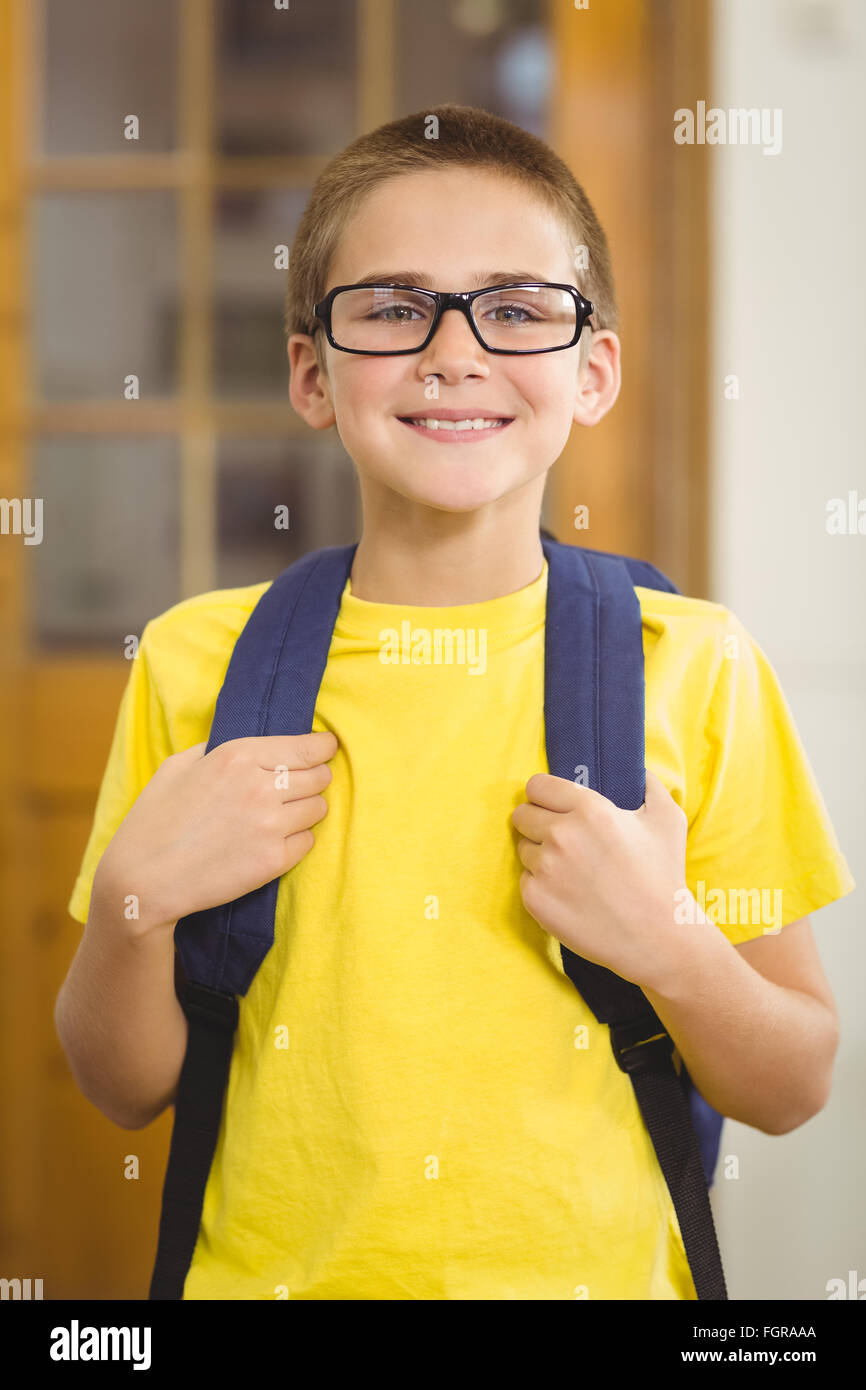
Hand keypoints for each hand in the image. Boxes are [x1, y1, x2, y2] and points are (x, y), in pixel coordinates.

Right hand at [94, 732, 338, 931]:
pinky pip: (308, 841)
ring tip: (279, 817)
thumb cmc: (154, 820)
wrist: (142, 879)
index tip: (327, 749)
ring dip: (305, 810)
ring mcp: (270, 825)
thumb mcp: (178, 766)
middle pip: (320, 776)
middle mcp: (260, 786)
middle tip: (296, 788)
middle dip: (313, 780)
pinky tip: (270, 842)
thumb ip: (215, 749)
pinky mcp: (274, 860)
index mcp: (238, 756)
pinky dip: (296, 840)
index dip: (323, 748)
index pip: (308, 746)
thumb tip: (247, 749)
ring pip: (319, 808)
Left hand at [511, 768, 687, 989]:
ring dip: (540, 855)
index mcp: (588, 810)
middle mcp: (560, 835)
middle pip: (522, 815)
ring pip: (523, 849)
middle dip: (537, 822)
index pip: (537, 786)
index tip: (552, 805)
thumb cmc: (664, 876)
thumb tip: (639, 770)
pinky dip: (541, 885)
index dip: (544, 795)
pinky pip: (525, 880)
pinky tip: (568, 894)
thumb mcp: (668, 820)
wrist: (658, 937)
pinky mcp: (535, 899)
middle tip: (560, 839)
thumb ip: (650, 786)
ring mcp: (545, 869)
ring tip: (571, 871)